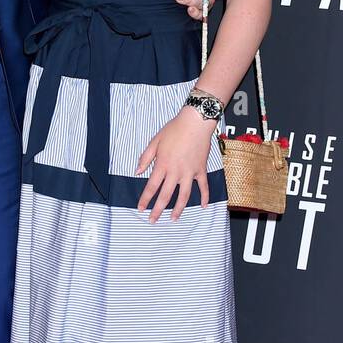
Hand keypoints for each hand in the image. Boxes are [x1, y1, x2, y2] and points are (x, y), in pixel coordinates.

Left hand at [135, 106, 216, 222]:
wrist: (195, 122)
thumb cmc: (174, 129)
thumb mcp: (155, 141)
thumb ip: (145, 158)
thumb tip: (137, 172)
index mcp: (162, 164)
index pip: (151, 187)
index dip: (145, 199)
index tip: (141, 209)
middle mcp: (176, 171)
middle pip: (166, 195)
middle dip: (158, 210)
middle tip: (153, 221)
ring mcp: (189, 172)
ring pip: (184, 196)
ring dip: (178, 209)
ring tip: (173, 219)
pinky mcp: (201, 169)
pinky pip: (203, 186)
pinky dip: (205, 196)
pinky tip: (204, 206)